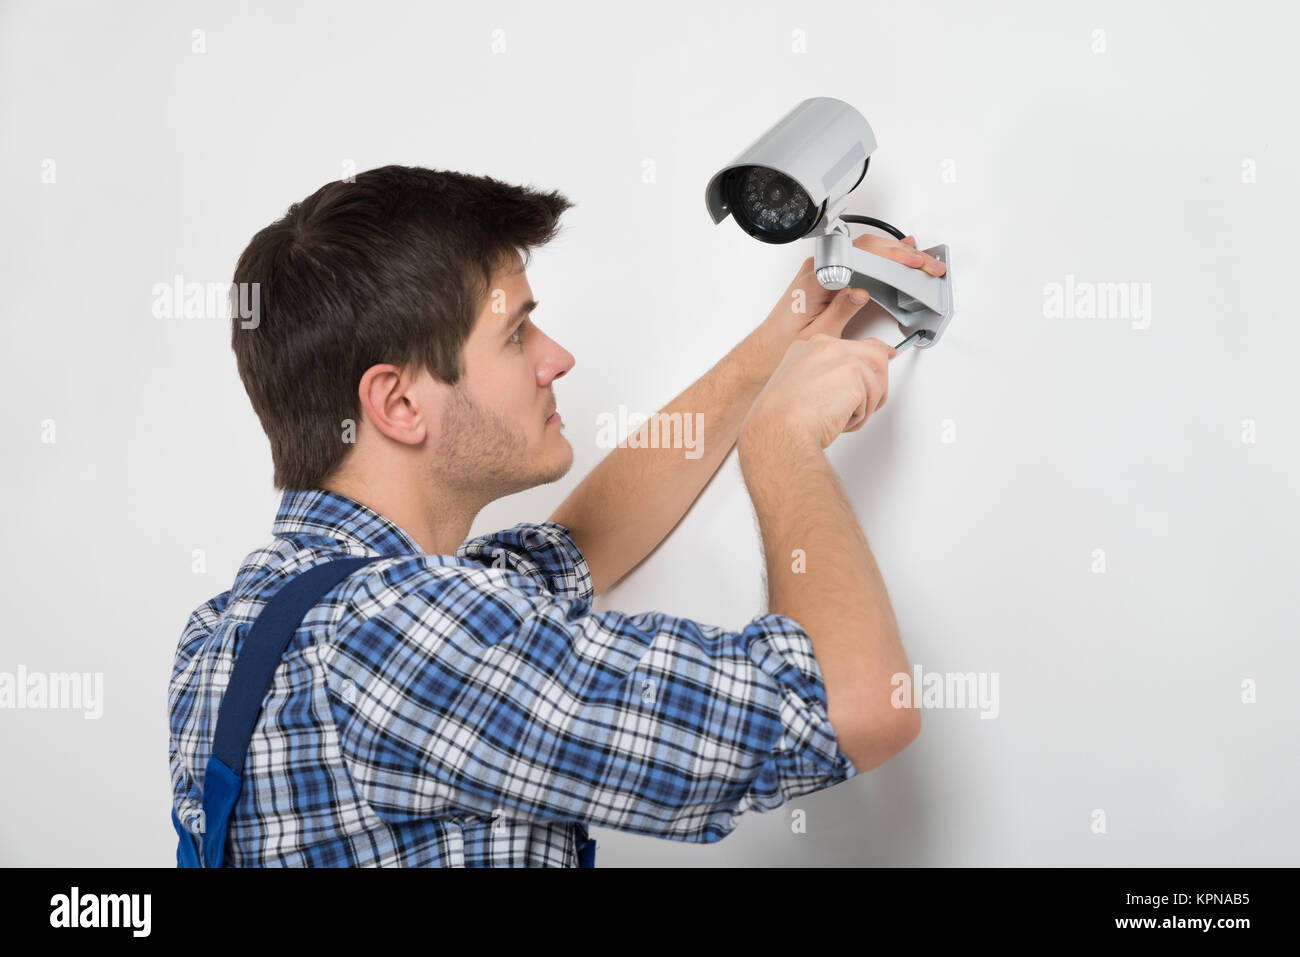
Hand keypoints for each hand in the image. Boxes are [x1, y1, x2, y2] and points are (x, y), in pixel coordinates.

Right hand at [740, 333, 896, 451]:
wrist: (779, 431)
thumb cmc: (782, 419)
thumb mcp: (799, 387)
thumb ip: (826, 375)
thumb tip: (851, 380)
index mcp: (809, 347)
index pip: (854, 344)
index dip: (870, 360)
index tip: (884, 357)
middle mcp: (826, 346)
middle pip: (875, 355)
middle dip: (876, 385)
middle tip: (864, 406)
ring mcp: (841, 357)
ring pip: (877, 381)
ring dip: (864, 407)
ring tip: (839, 418)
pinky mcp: (853, 374)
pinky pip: (873, 400)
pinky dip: (859, 419)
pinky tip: (838, 421)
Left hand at [758, 234, 946, 348]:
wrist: (767, 348)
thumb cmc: (785, 343)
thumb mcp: (819, 334)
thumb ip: (841, 311)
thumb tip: (862, 292)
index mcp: (816, 279)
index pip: (861, 256)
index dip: (891, 257)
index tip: (911, 263)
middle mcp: (818, 269)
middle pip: (866, 250)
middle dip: (901, 255)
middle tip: (927, 265)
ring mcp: (822, 269)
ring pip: (864, 251)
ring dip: (894, 254)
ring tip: (921, 259)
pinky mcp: (826, 275)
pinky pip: (857, 260)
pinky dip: (880, 259)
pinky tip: (896, 256)